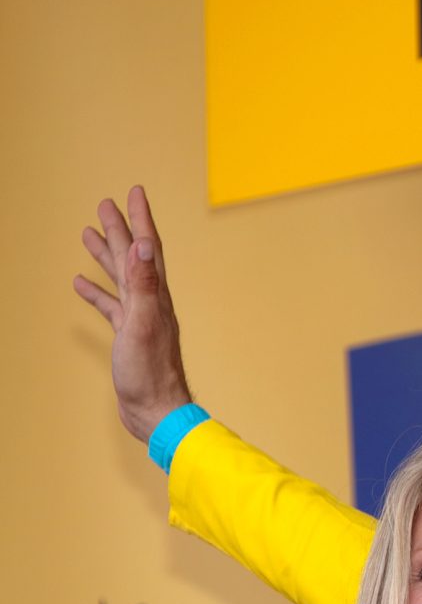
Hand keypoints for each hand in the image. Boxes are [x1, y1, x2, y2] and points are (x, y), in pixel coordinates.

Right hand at [72, 186, 193, 442]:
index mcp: (155, 296)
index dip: (140, 219)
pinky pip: (110, 307)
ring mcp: (139, 319)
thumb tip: (142, 245)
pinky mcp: (128, 337)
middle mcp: (150, 303)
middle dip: (119, 229)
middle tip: (105, 204)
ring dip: (106, 255)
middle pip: (132, 257)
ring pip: (119, 278)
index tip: (134, 192)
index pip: (148, 248)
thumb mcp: (143, 323)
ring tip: (89, 234)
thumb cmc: (151, 373)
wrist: (156, 411)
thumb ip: (143, 284)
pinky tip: (82, 284)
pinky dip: (97, 293)